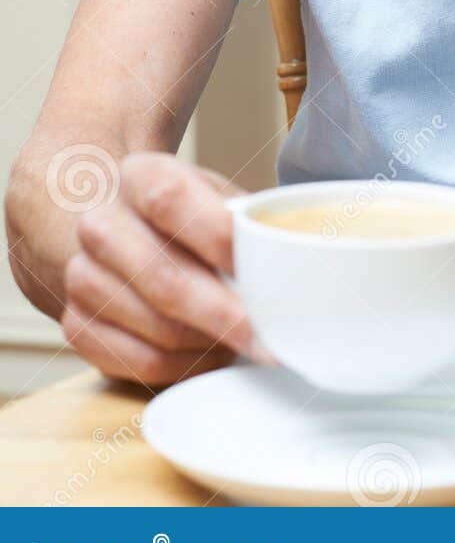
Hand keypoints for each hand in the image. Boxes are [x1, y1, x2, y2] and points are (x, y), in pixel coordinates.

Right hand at [60, 153, 264, 386]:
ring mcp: (81, 276)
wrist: (119, 227)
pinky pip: (141, 362)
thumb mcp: (212, 194)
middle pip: (165, 280)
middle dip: (227, 316)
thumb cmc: (183, 213)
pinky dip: (186, 366)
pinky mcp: (77, 324)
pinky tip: (213, 352)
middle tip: (272, 338)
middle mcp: (100, 224)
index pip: (171, 200)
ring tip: (246, 340)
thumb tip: (289, 254)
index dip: (219, 237)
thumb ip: (244, 218)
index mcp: (139, 176)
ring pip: (158, 328)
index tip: (265, 268)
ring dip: (211, 343)